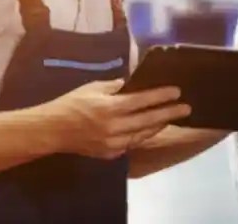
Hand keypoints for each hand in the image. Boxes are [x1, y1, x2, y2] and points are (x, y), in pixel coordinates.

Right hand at [45, 79, 190, 158]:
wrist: (51, 131)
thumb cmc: (71, 104)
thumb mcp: (92, 88)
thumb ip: (114, 86)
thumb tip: (132, 83)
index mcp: (110, 108)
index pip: (142, 101)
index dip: (161, 96)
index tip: (177, 92)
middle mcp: (114, 127)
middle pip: (148, 120)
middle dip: (169, 113)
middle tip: (186, 108)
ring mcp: (113, 143)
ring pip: (143, 134)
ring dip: (159, 126)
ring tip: (172, 118)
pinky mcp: (109, 154)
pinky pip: (132, 143)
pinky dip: (143, 136)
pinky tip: (152, 129)